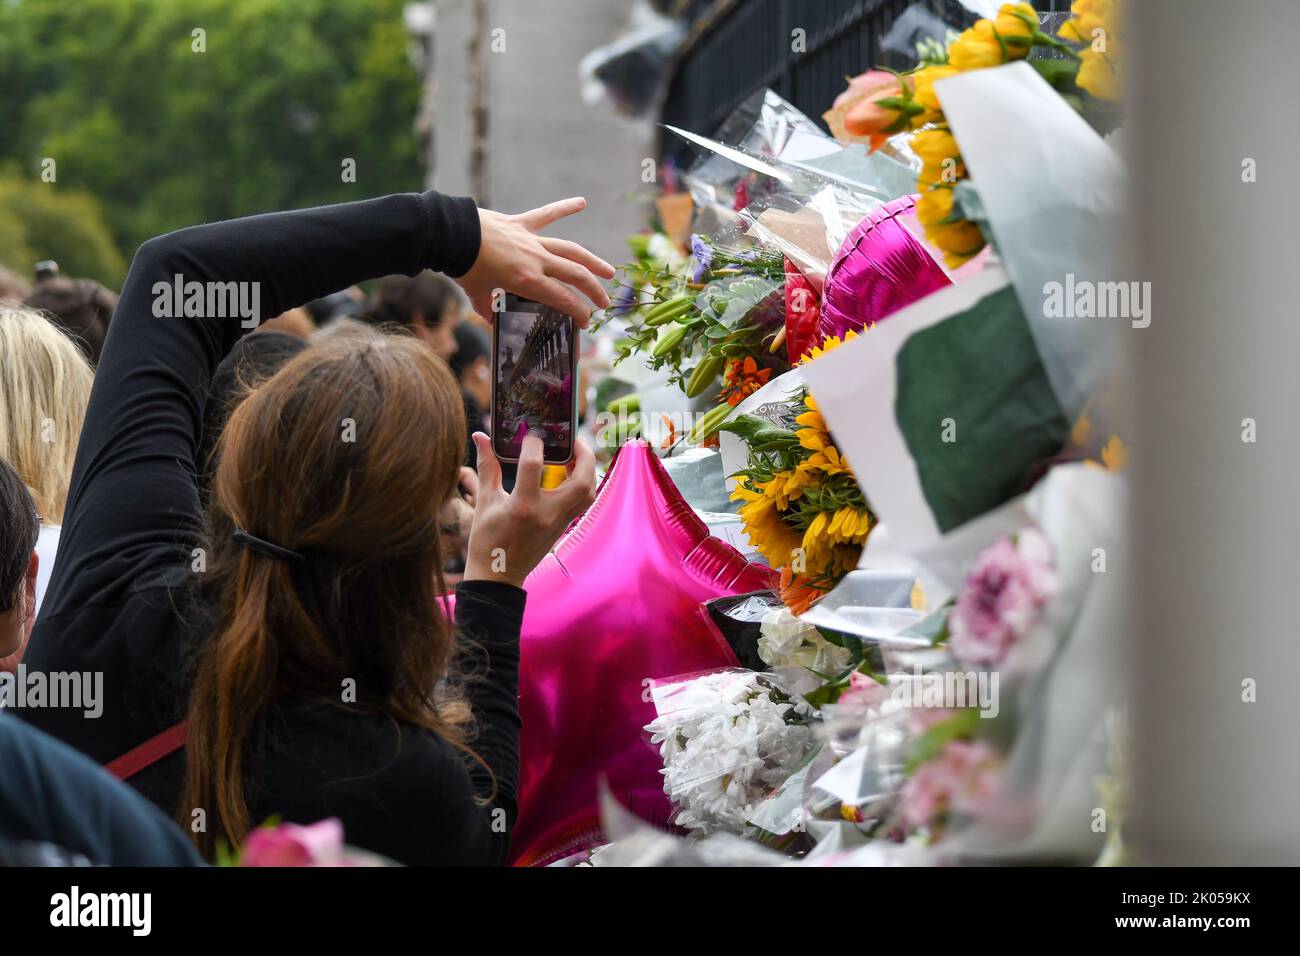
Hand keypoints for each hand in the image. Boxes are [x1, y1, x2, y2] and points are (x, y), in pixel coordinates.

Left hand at [456, 197, 615, 327]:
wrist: (450, 236)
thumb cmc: (463, 268)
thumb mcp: (477, 296)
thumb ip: (489, 309)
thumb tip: (493, 320)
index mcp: (528, 281)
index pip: (563, 299)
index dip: (579, 312)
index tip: (586, 322)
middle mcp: (536, 260)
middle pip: (575, 275)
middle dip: (594, 290)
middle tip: (605, 302)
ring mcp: (531, 240)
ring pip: (571, 250)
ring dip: (592, 261)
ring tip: (608, 271)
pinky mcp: (521, 224)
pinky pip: (547, 215)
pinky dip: (564, 207)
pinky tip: (581, 202)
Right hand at [463, 431, 596, 587]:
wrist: (498, 575)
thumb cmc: (487, 540)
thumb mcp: (484, 502)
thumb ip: (487, 466)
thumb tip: (481, 436)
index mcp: (523, 507)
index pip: (534, 465)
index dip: (533, 443)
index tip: (530, 433)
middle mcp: (547, 514)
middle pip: (582, 481)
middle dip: (583, 455)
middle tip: (572, 439)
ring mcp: (559, 522)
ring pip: (588, 492)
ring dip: (587, 469)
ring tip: (574, 453)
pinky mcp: (563, 526)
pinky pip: (582, 502)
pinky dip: (582, 483)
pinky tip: (570, 471)